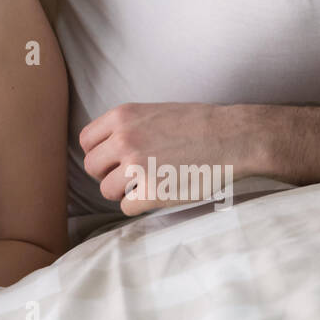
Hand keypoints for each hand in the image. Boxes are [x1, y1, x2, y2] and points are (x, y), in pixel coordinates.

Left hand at [79, 103, 260, 213]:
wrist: (233, 137)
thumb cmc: (197, 124)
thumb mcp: (152, 112)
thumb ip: (125, 126)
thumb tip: (105, 147)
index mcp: (122, 116)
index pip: (86, 141)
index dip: (98, 153)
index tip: (111, 160)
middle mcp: (124, 140)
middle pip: (91, 167)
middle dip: (106, 174)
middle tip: (127, 176)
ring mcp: (137, 167)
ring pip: (106, 191)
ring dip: (122, 192)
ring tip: (144, 186)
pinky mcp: (153, 192)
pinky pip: (126, 207)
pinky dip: (138, 205)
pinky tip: (156, 195)